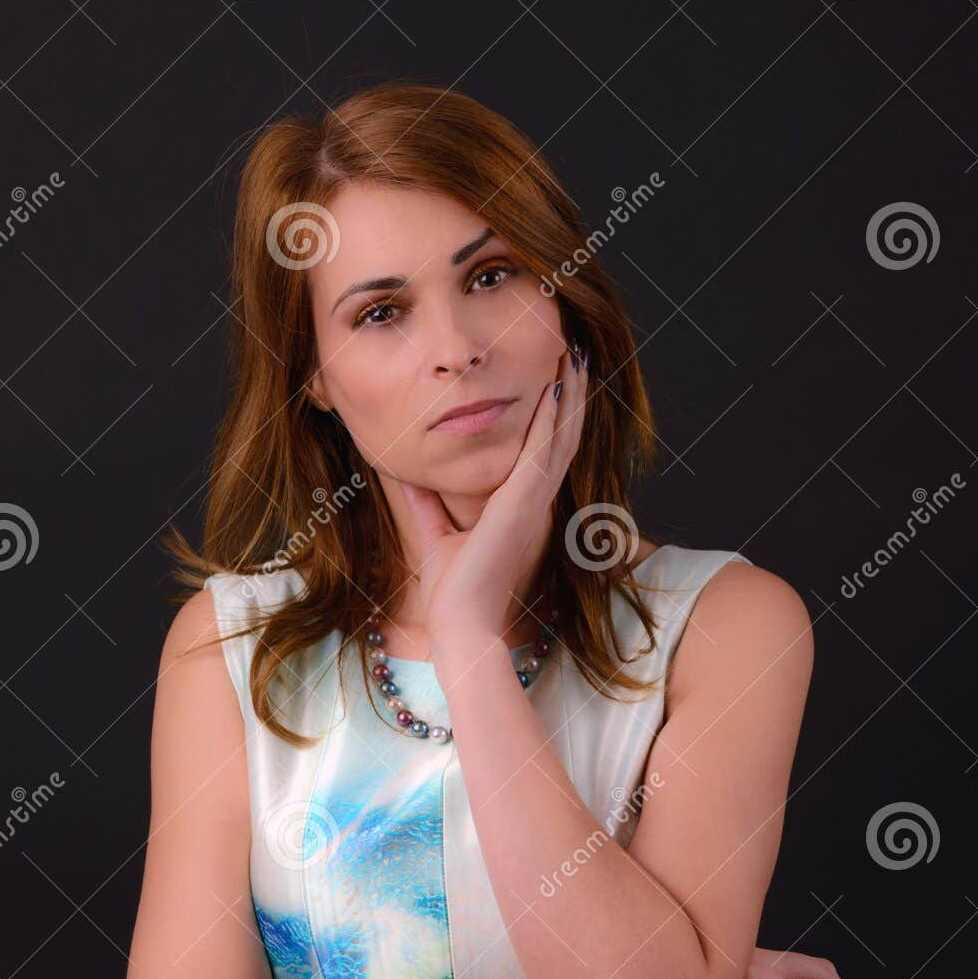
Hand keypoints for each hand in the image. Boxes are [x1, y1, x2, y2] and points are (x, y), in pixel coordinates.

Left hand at [395, 339, 588, 651]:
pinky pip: (542, 451)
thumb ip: (424, 501)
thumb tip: (404, 473)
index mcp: (519, 508)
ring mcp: (533, 502)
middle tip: (573, 353)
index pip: (542, 451)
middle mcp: (534, 502)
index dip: (552, 414)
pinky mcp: (523, 505)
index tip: (552, 378)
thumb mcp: (434, 533)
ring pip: (561, 436)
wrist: (460, 625)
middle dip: (569, 393)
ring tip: (573, 356)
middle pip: (560, 436)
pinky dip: (550, 418)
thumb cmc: (453, 593)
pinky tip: (554, 387)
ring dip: (569, 394)